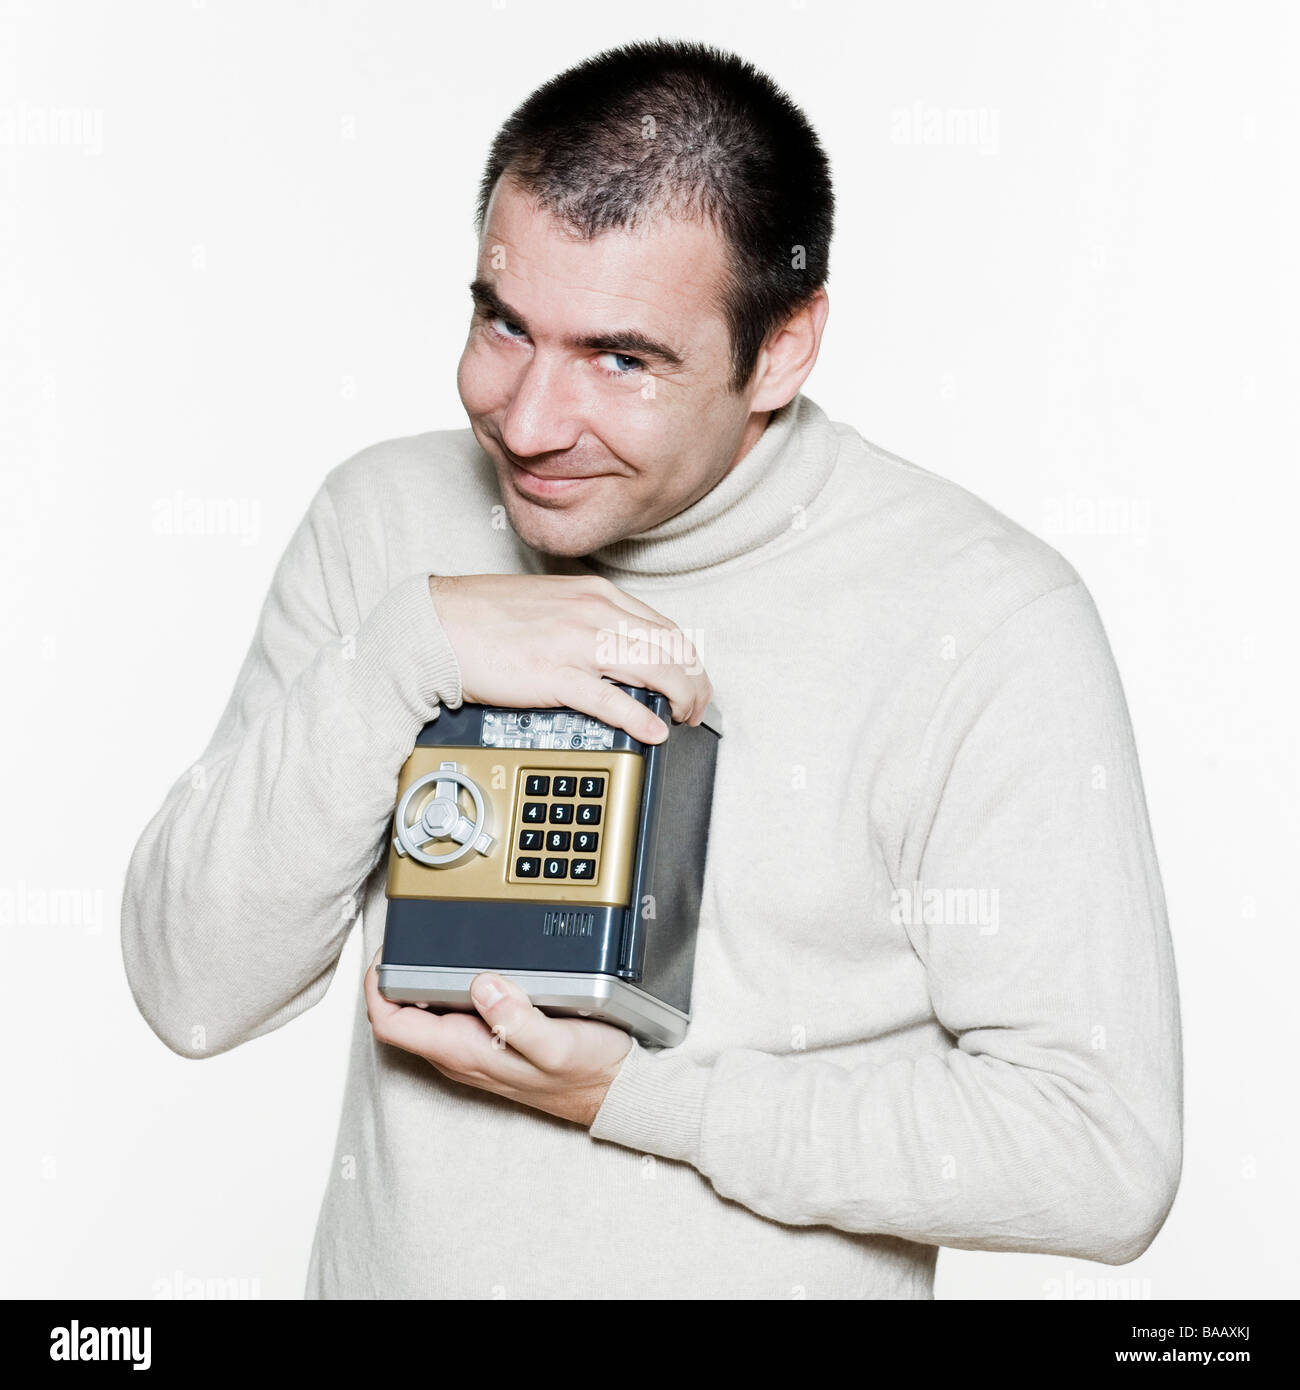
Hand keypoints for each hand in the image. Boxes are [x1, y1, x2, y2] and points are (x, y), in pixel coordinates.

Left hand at [364, 950, 632, 1125]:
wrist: (616, 1090)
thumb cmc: (589, 1072)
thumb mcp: (558, 1045)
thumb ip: (518, 1019)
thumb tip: (482, 984)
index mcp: (464, 1052)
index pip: (391, 1024)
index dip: (377, 987)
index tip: (386, 952)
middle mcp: (461, 1052)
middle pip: (403, 1014)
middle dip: (397, 974)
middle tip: (408, 935)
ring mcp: (474, 1047)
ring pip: (426, 1011)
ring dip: (422, 978)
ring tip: (432, 941)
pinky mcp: (491, 1038)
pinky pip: (454, 1010)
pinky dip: (450, 984)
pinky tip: (471, 963)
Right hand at [427, 573, 711, 743]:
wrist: (436, 624)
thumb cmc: (483, 617)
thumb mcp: (551, 603)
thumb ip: (588, 621)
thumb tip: (620, 652)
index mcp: (596, 595)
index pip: (664, 627)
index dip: (688, 659)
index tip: (691, 680)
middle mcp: (594, 613)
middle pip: (671, 648)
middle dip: (695, 682)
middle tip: (696, 708)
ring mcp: (576, 643)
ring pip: (655, 669)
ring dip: (681, 698)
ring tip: (684, 719)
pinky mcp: (554, 674)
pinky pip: (612, 699)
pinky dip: (640, 718)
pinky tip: (652, 732)